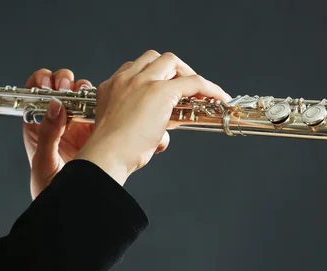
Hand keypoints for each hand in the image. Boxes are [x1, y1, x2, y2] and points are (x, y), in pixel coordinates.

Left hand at [23, 69, 94, 199]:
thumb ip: (48, 133)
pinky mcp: (97, 132)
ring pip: (81, 98)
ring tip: (82, 93)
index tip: (46, 80)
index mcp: (38, 128)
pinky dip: (103, 103)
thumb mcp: (44, 161)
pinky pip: (100, 112)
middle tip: (65, 83)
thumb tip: (54, 106)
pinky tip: (101, 101)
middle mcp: (58, 124)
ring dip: (82, 90)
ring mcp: (78, 127)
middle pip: (60, 91)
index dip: (39, 83)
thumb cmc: (50, 190)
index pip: (36, 97)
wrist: (71, 207)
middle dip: (63, 81)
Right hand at [76, 50, 230, 185]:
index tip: (164, 92)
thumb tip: (161, 136)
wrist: (107, 155)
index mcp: (111, 87)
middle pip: (154, 59)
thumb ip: (141, 125)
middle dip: (172, 70)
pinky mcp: (161, 92)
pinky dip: (209, 88)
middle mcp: (125, 79)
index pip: (136, 70)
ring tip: (199, 93)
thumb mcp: (123, 131)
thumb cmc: (112, 152)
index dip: (154, 78)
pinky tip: (218, 98)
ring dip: (186, 75)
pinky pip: (193, 82)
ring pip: (172, 62)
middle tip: (184, 89)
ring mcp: (143, 82)